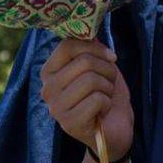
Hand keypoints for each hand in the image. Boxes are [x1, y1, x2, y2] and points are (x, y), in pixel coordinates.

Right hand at [39, 38, 133, 160]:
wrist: (115, 130)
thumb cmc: (105, 95)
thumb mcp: (99, 67)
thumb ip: (90, 50)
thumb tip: (89, 32)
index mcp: (49, 71)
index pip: (68, 45)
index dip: (95, 47)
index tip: (110, 57)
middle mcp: (47, 89)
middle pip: (84, 62)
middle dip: (107, 69)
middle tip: (110, 82)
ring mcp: (55, 108)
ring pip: (91, 80)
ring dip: (108, 87)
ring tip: (105, 97)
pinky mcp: (69, 123)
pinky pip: (97, 100)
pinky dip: (107, 104)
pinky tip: (102, 112)